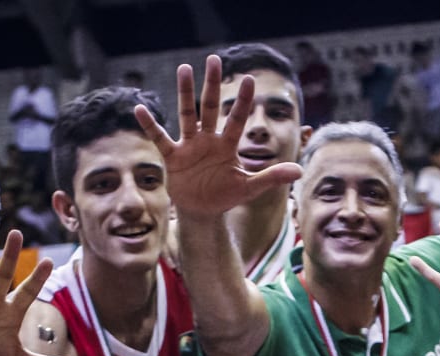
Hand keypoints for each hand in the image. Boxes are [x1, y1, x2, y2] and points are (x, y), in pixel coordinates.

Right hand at [141, 58, 304, 217]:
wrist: (202, 212)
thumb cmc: (225, 196)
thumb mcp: (250, 187)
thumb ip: (272, 177)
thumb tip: (300, 170)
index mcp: (228, 145)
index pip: (237, 119)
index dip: (243, 101)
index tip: (249, 79)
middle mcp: (209, 139)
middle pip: (211, 107)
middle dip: (213, 84)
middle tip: (214, 59)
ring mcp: (190, 145)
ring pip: (187, 114)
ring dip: (185, 92)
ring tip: (184, 68)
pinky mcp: (173, 156)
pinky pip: (160, 138)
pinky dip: (150, 125)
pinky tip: (139, 109)